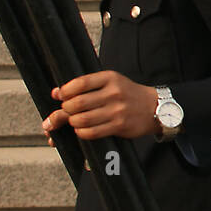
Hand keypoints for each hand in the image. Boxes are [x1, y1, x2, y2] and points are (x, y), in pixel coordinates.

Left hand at [41, 70, 158, 142]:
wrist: (154, 107)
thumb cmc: (128, 94)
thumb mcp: (111, 83)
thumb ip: (86, 86)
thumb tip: (56, 93)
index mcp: (110, 78)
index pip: (79, 83)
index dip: (64, 91)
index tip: (61, 96)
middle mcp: (113, 93)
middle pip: (77, 103)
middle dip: (66, 109)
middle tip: (67, 110)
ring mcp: (117, 111)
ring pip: (81, 120)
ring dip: (73, 122)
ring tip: (75, 120)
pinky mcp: (119, 126)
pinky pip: (91, 132)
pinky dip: (81, 132)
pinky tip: (83, 129)